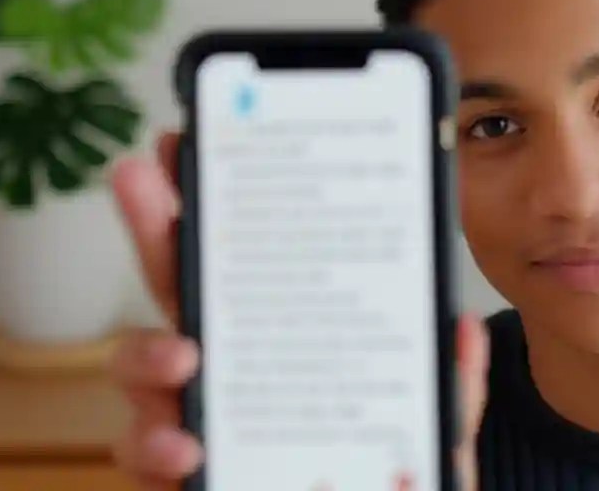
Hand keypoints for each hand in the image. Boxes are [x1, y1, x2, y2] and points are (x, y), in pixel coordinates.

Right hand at [109, 131, 489, 489]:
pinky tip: (185, 446)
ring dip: (146, 354)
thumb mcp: (432, 418)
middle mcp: (234, 364)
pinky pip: (145, 455)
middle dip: (153, 224)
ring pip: (142, 371)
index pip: (245, 256)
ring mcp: (197, 413)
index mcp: (287, 332)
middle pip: (179, 286)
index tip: (193, 140)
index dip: (212, 199)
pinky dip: (153, 447)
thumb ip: (448, 379)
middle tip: (137, 174)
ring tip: (184, 360)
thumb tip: (461, 329)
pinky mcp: (180, 472)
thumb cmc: (393, 469)